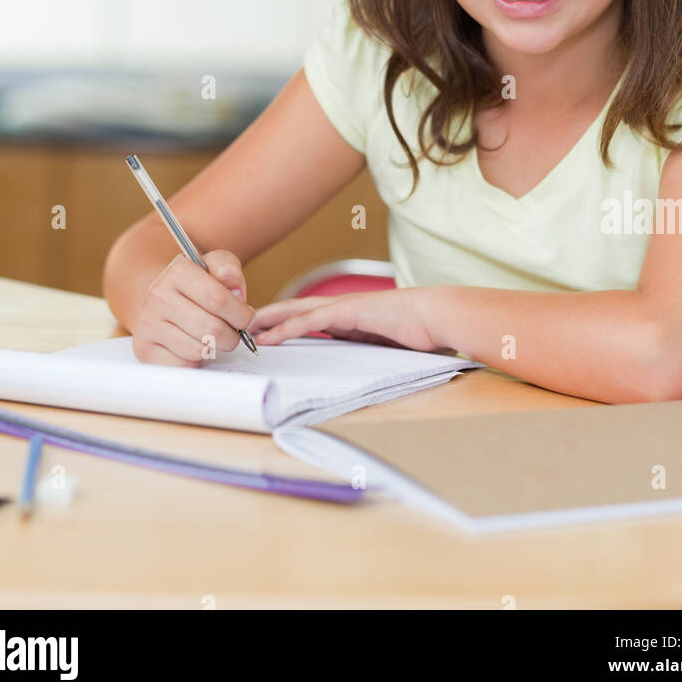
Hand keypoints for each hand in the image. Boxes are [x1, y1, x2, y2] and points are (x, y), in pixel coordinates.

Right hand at [132, 248, 255, 366]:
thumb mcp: (213, 266)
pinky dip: (195, 361)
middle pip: (212, 329)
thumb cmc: (194, 285)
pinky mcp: (144, 349)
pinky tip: (193, 347)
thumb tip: (237, 293)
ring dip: (214, 349)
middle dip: (232, 336)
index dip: (241, 314)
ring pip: (198, 350)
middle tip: (233, 333)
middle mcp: (158, 296)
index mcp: (178, 272)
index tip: (246, 318)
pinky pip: (183, 365)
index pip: (218, 299)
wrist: (159, 299)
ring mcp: (148, 324)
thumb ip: (229, 269)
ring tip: (212, 338)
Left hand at [247, 287, 441, 353]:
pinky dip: (287, 328)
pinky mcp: (347, 311)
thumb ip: (371, 354)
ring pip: (296, 311)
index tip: (266, 335)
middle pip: (295, 310)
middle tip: (243, 327)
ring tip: (245, 329)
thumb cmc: (421, 334)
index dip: (286, 324)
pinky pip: (310, 321)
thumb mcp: (387, 349)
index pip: (309, 319)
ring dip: (269, 320)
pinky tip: (269, 336)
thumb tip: (363, 374)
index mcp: (351, 319)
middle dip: (269, 318)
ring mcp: (344, 307)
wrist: (437, 317)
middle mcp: (342, 309)